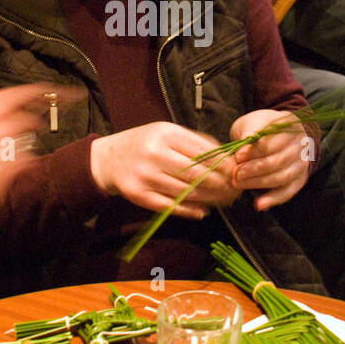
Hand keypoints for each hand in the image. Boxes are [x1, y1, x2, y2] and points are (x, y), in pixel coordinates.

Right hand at [90, 122, 240, 217]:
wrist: (108, 159)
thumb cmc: (144, 143)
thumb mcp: (166, 132)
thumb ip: (194, 142)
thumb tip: (225, 156)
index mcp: (164, 134)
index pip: (202, 151)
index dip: (223, 164)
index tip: (236, 171)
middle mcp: (154, 154)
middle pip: (196, 174)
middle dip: (220, 184)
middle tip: (234, 191)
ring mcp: (145, 176)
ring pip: (186, 192)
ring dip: (209, 199)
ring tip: (224, 201)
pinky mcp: (138, 195)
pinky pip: (170, 206)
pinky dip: (190, 210)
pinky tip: (203, 211)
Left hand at [228, 109, 309, 209]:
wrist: (274, 135)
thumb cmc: (260, 127)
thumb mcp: (252, 122)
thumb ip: (249, 133)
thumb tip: (242, 153)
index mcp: (291, 126)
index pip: (274, 141)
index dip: (255, 150)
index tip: (238, 156)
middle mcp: (301, 145)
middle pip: (279, 160)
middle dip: (255, 169)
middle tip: (235, 173)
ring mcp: (302, 163)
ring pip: (283, 177)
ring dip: (259, 183)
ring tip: (239, 184)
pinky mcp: (299, 179)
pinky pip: (288, 192)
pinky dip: (273, 199)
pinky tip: (258, 205)